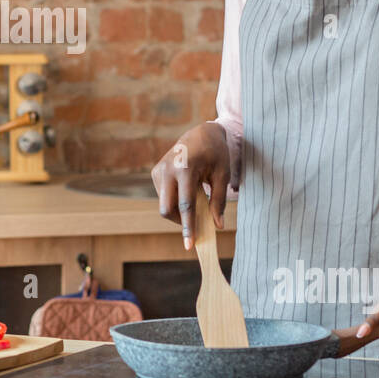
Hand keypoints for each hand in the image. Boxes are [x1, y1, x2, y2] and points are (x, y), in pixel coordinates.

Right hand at [151, 122, 231, 250]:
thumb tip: (217, 225)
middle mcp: (167, 169)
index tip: (190, 245)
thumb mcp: (222, 174)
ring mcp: (159, 170)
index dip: (188, 226)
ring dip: (178, 211)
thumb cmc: (215, 153)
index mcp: (185, 168)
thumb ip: (219, 201)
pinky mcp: (156, 172)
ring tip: (196, 200)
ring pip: (164, 204)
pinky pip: (163, 197)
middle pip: (166, 209)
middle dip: (179, 222)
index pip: (185, 204)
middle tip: (195, 226)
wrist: (201, 132)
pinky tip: (187, 191)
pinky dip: (174, 201)